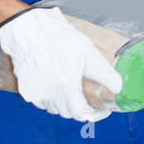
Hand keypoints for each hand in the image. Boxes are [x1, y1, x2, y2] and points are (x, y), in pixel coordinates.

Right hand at [0, 7, 122, 120]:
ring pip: (54, 107)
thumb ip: (104, 73)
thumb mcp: (87, 52)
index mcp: (65, 88)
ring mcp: (35, 93)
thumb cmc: (56, 38)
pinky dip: (52, 98)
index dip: (95, 114)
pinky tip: (57, 85)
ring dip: (67, 104)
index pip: (82, 114)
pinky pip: (42, 100)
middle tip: (91, 99)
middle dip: (82, 108)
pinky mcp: (25, 88)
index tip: (103, 109)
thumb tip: (118, 87)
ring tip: (75, 90)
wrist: (25, 29)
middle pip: (68, 112)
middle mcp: (49, 95)